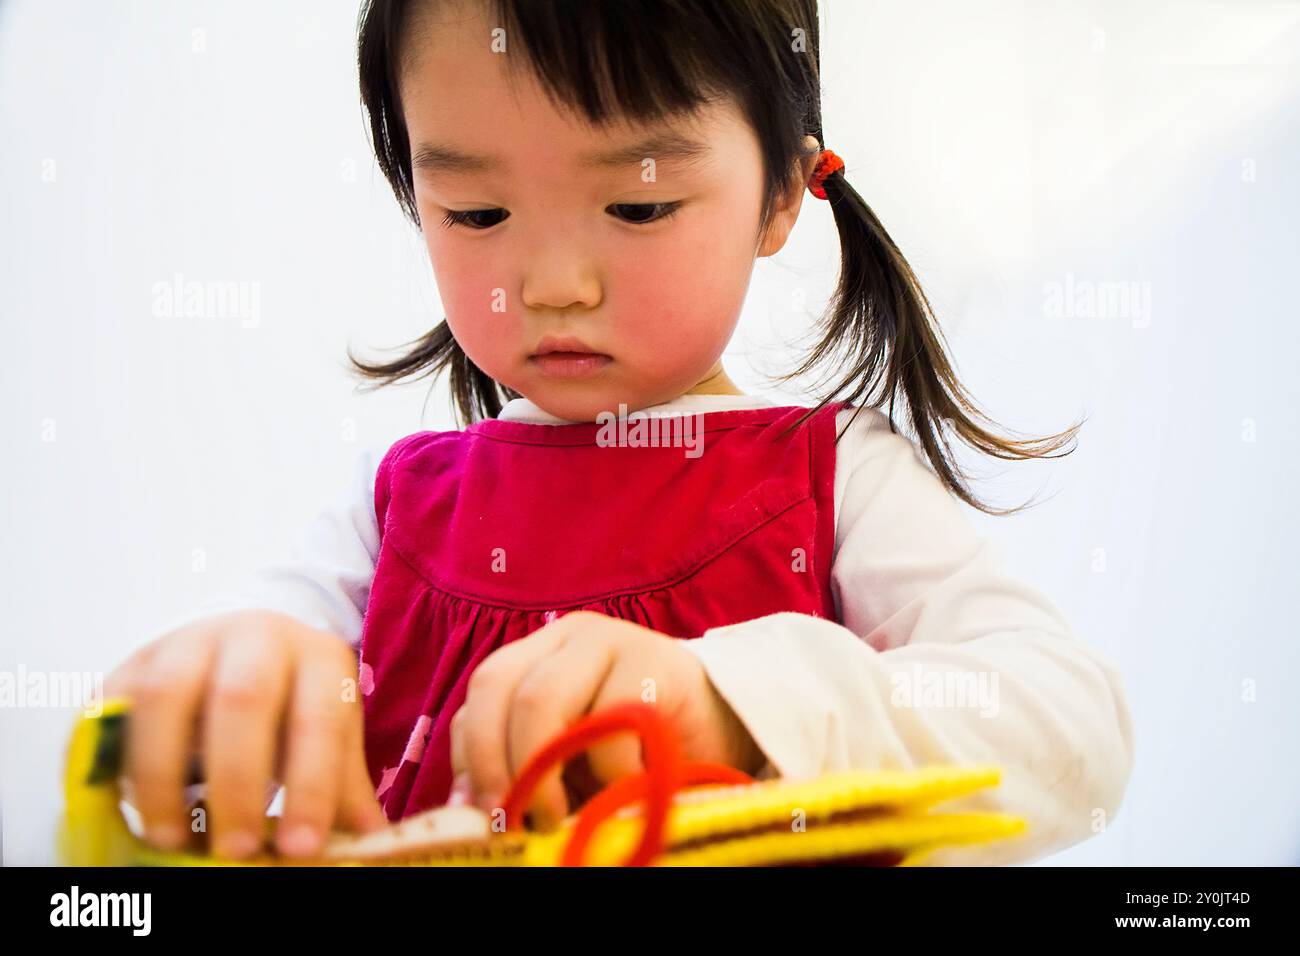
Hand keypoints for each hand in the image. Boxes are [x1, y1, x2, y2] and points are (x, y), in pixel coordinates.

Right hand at [102, 609, 387, 859]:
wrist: (243, 645)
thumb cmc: (293, 703)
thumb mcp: (328, 732)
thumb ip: (342, 783)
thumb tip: (370, 840)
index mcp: (317, 655)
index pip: (319, 718)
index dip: (311, 786)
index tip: (300, 848)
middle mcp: (255, 637)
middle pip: (243, 698)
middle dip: (237, 781)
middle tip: (235, 850)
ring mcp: (188, 642)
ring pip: (165, 695)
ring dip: (162, 775)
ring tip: (172, 837)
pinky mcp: (134, 662)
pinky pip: (112, 708)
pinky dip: (116, 762)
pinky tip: (127, 808)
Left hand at [448, 610, 764, 829]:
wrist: (728, 728)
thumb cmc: (638, 752)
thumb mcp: (568, 761)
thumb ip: (517, 770)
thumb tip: (464, 807)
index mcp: (536, 654)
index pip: (480, 693)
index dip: (473, 756)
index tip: (490, 815)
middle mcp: (566, 636)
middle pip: (497, 685)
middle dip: (495, 761)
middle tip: (518, 819)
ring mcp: (613, 641)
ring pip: (540, 700)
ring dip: (541, 772)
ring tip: (561, 819)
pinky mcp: (657, 664)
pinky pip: (609, 723)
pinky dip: (609, 774)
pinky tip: (626, 793)